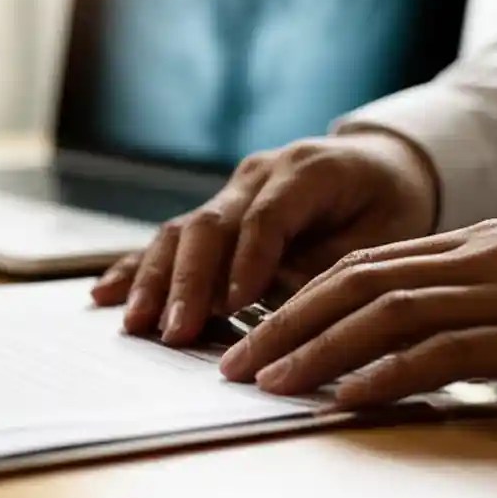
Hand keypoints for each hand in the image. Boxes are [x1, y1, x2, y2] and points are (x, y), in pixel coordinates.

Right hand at [92, 131, 438, 344]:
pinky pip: (170, 240)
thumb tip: (275, 300)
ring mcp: (230, 190)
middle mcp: (258, 174)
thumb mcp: (387, 232)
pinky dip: (138, 267)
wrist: (380, 165)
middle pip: (209, 224)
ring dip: (154, 280)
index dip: (246, 263)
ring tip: (136, 323)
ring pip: (180, 230)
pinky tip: (106, 293)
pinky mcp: (214, 212)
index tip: (232, 309)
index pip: (266, 218)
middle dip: (187, 282)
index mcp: (307, 170)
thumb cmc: (390, 203)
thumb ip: (331, 262)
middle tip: (175, 331)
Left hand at [220, 219, 496, 407]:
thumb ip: (465, 300)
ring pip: (386, 313)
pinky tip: (346, 397)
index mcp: (472, 247)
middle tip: (235, 363)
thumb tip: (396, 338)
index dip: (299, 298)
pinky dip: (387, 373)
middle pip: (355, 283)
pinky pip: (445, 351)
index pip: (362, 265)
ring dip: (317, 349)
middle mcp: (480, 260)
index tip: (253, 332)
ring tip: (269, 382)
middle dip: (285, 322)